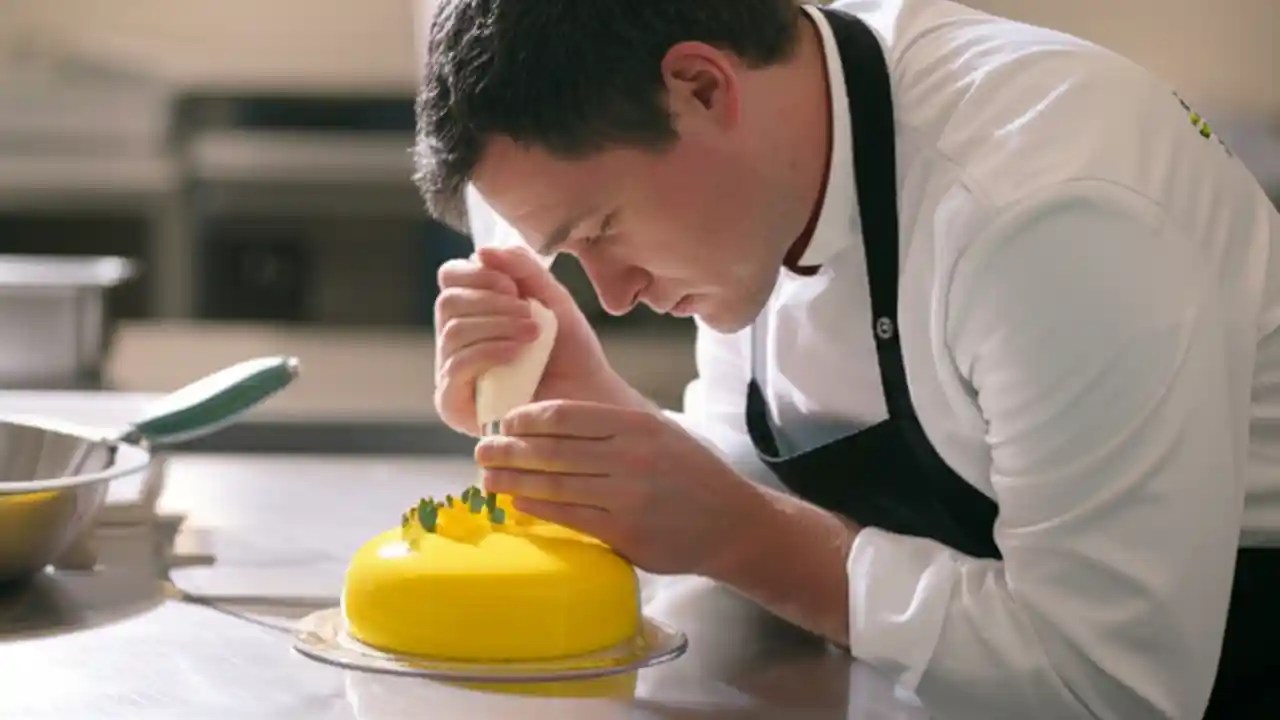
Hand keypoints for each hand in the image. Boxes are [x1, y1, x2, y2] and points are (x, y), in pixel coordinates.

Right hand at [433, 245, 647, 435]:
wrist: (589, 398)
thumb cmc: (569, 351)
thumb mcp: (551, 298)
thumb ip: (523, 268)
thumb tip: (482, 251)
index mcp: (472, 312)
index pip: (450, 277)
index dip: (478, 273)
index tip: (514, 285)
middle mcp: (455, 342)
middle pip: (447, 302)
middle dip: (490, 300)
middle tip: (529, 311)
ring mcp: (452, 374)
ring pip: (453, 332)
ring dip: (497, 324)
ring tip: (534, 332)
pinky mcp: (454, 404)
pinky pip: (457, 366)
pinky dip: (490, 351)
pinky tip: (519, 354)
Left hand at [474, 400, 768, 575]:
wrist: (732, 522)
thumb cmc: (689, 473)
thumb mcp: (659, 432)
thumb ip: (612, 427)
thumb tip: (551, 420)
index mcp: (636, 426)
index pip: (567, 416)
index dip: (528, 419)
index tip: (506, 422)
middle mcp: (631, 458)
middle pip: (552, 450)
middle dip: (509, 450)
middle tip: (482, 450)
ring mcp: (628, 497)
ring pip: (555, 485)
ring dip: (514, 482)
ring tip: (488, 478)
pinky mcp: (625, 533)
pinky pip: (570, 517)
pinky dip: (538, 510)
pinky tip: (519, 504)